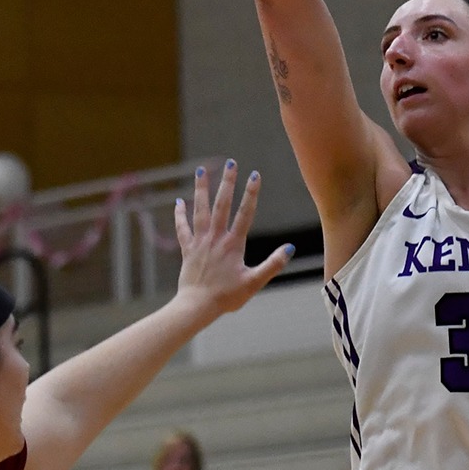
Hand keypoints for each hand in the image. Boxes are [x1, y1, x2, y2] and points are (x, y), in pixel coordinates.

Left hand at [172, 161, 291, 316]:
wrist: (196, 307)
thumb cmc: (227, 297)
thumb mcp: (254, 283)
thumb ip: (273, 264)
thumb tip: (290, 248)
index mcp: (233, 244)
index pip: (245, 214)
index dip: (251, 193)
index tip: (255, 174)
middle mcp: (216, 238)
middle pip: (222, 205)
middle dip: (228, 182)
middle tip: (232, 162)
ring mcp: (200, 242)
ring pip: (200, 210)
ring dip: (202, 189)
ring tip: (202, 170)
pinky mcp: (188, 250)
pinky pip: (182, 228)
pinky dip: (180, 214)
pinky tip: (178, 201)